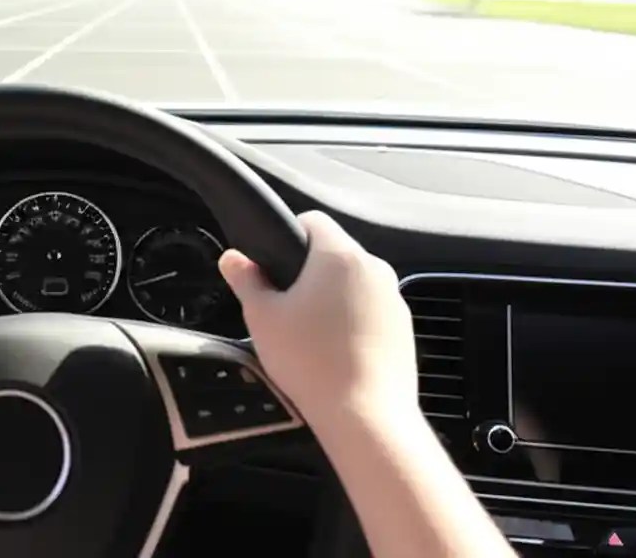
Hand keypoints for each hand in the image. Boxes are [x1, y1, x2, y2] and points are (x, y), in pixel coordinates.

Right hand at [218, 211, 416, 429]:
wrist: (364, 415)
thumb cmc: (310, 362)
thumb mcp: (262, 317)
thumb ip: (246, 279)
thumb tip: (232, 258)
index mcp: (339, 256)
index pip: (313, 220)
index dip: (288, 236)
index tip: (273, 266)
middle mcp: (374, 269)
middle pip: (334, 253)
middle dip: (309, 273)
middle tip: (285, 307)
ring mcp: (394, 299)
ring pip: (354, 284)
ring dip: (332, 298)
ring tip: (310, 335)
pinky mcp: (403, 328)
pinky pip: (371, 311)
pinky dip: (353, 322)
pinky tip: (335, 352)